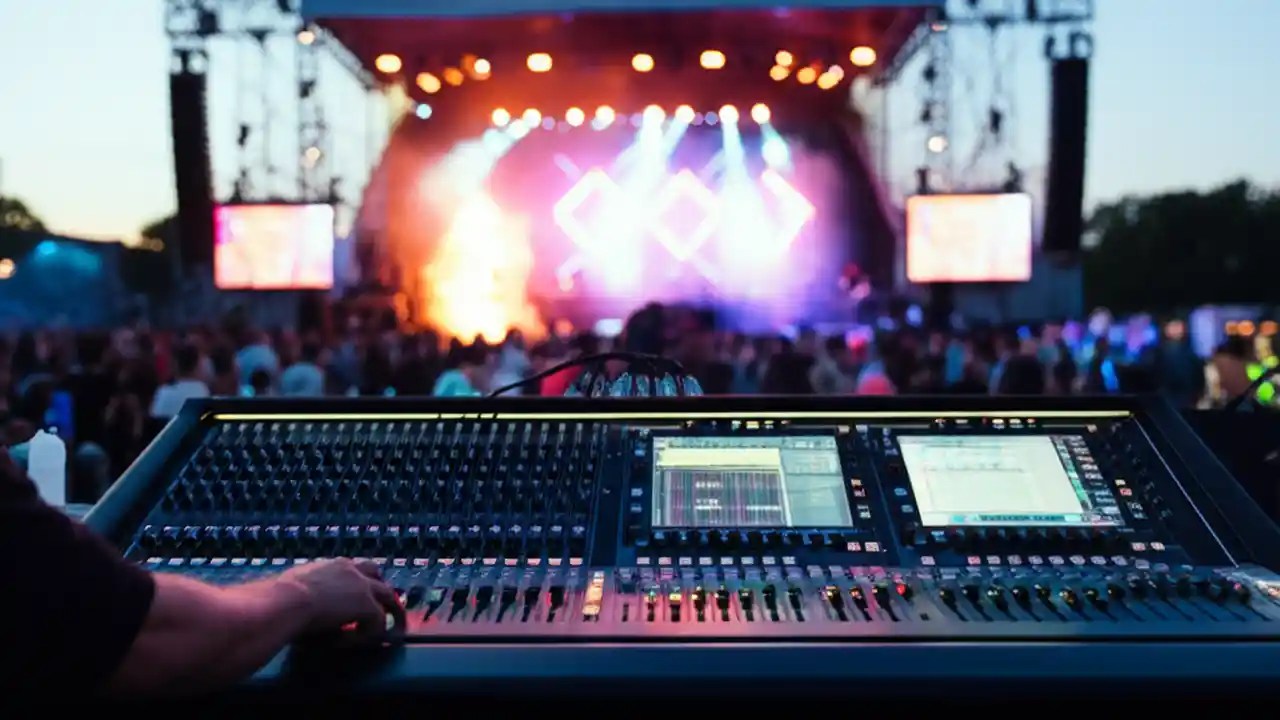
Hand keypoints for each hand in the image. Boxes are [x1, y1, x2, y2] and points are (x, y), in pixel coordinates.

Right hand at [278, 558, 402, 637]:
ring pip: (388, 596)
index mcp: (330, 565)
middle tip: (388, 606)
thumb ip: (303, 593)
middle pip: (376, 575)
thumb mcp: (293, 590)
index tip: (359, 593)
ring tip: (395, 628)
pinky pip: (378, 622)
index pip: (353, 568)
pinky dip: (370, 633)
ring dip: (392, 612)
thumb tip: (298, 607)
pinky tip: (356, 642)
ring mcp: (362, 586)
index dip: (359, 581)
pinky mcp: (368, 605)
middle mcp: (349, 570)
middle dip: (382, 590)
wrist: (285, 603)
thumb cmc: (278, 599)